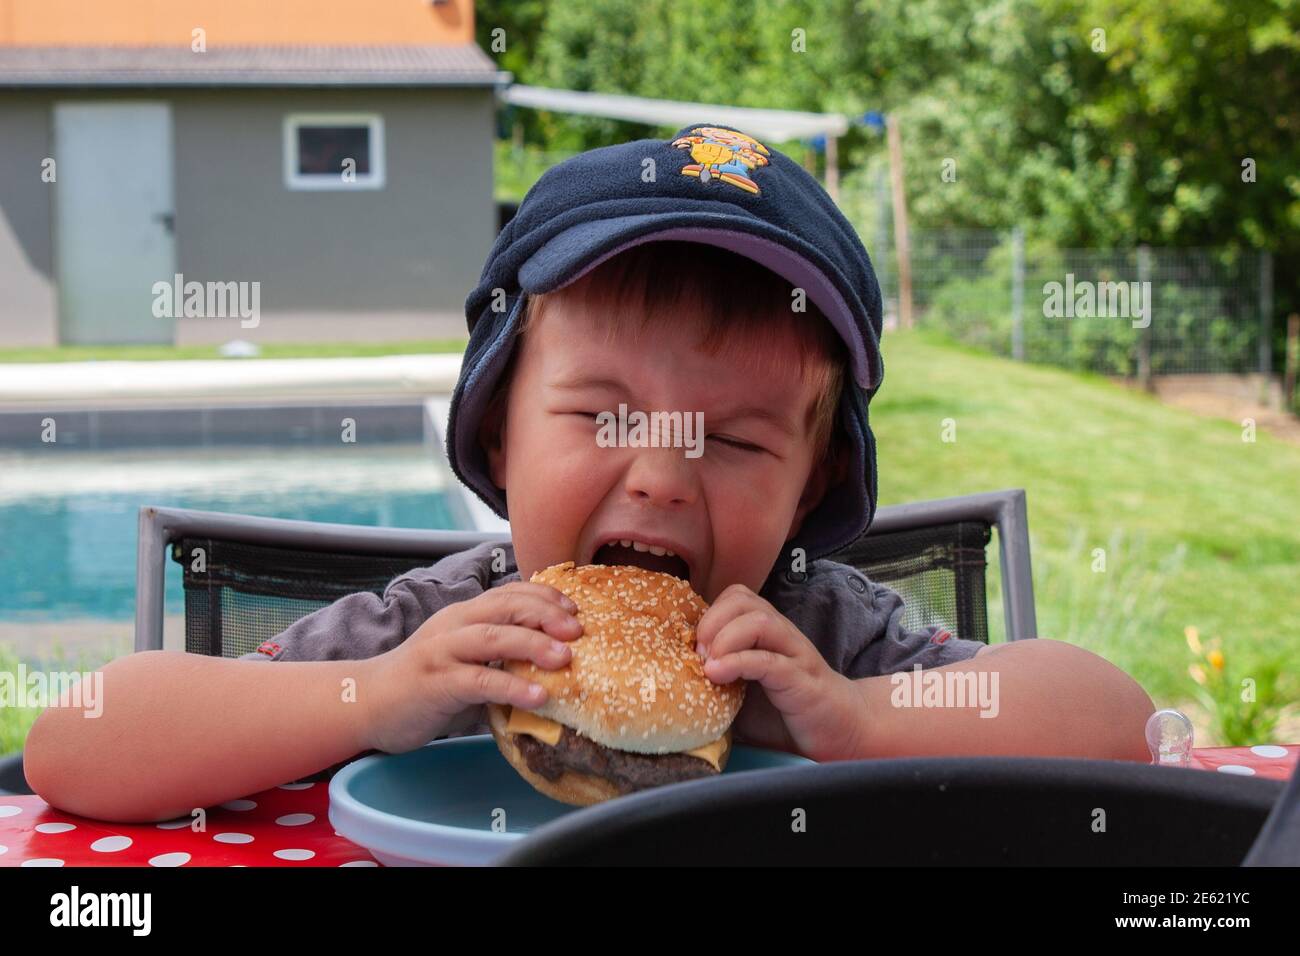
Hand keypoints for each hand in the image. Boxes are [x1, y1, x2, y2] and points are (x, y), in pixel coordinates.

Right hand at [361, 583, 582, 753]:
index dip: (544, 597)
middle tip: (579, 630)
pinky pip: (479, 680)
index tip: (576, 609)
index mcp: (464, 614)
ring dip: (532, 644)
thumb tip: (553, 665)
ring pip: (492, 637)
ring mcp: (442, 652)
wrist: (368, 703)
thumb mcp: (465, 659)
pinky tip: (538, 696)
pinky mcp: (435, 683)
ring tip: (565, 658)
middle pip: (505, 607)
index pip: (509, 593)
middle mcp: (453, 624)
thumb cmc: (425, 684)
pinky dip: (511, 686)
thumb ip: (499, 655)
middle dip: (546, 614)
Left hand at [695, 584, 863, 762]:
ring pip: (758, 620)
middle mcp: (780, 635)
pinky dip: (738, 662)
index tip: (690, 646)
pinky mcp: (802, 680)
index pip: (733, 597)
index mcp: (765, 633)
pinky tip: (718, 675)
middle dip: (711, 620)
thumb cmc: (786, 713)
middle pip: (742, 598)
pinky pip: (769, 660)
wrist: (840, 731)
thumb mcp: (741, 695)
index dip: (707, 613)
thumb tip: (671, 684)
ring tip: (709, 665)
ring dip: (724, 638)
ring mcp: (794, 654)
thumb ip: (715, 683)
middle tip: (697, 654)